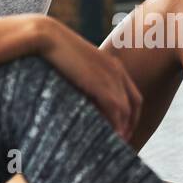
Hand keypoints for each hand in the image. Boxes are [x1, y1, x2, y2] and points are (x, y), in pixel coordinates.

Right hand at [39, 20, 141, 140]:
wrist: (47, 38)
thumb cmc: (55, 52)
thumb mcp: (77, 68)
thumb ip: (85, 82)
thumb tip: (82, 99)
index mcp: (113, 65)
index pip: (132, 94)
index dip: (131, 114)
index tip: (123, 128)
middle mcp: (117, 70)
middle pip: (135, 103)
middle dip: (131, 124)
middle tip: (123, 141)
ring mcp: (111, 77)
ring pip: (127, 110)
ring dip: (124, 128)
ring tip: (117, 144)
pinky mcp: (101, 84)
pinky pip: (116, 109)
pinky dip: (117, 124)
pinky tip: (113, 136)